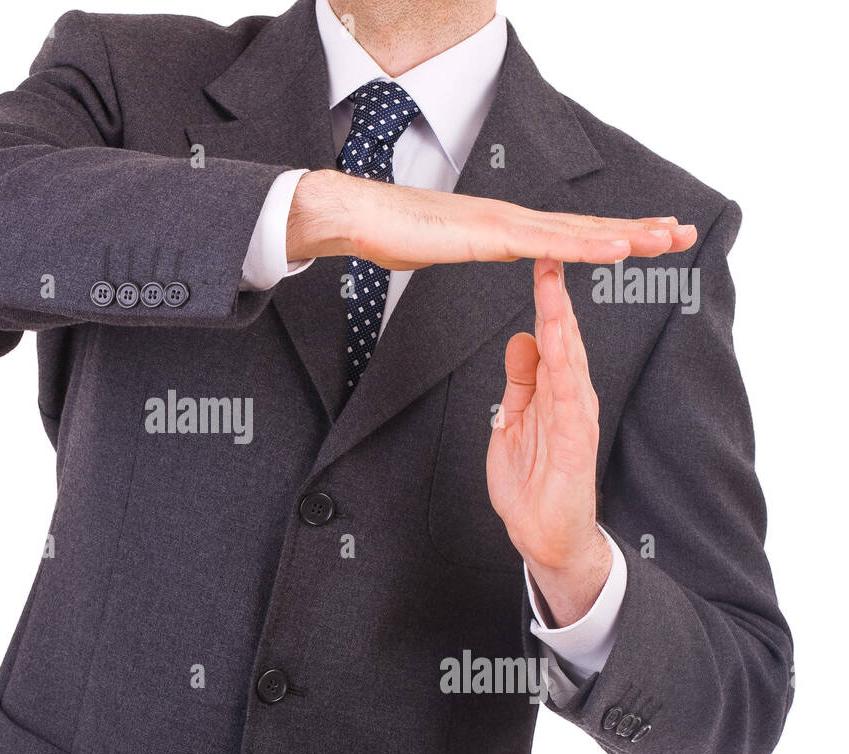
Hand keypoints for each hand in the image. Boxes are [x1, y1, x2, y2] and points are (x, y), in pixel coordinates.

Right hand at [286, 168, 696, 268]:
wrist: (358, 214)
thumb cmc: (389, 231)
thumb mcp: (439, 248)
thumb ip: (463, 248)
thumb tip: (470, 249)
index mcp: (503, 226)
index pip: (567, 231)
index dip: (610, 232)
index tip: (648, 236)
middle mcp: (513, 219)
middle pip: (586, 225)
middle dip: (638, 229)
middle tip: (684, 231)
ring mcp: (505, 224)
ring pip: (579, 231)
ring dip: (629, 234)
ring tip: (671, 237)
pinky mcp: (492, 235)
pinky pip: (550, 244)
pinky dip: (589, 244)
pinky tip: (620, 247)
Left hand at [486, 259, 609, 625]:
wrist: (545, 537)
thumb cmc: (533, 485)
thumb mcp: (514, 422)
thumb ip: (520, 383)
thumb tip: (521, 339)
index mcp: (555, 392)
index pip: (552, 336)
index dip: (546, 300)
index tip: (539, 262)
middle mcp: (571, 399)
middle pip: (566, 338)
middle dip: (558, 297)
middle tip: (551, 253)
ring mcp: (575, 419)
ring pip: (571, 360)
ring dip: (563, 322)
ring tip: (554, 286)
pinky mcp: (574, 443)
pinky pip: (569, 399)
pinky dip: (566, 367)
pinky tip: (560, 343)